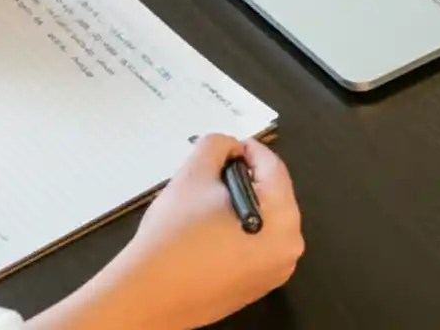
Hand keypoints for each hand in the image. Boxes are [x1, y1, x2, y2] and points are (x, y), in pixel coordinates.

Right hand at [30, 135, 303, 329]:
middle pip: (272, 192)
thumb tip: (229, 145)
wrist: (149, 294)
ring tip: (206, 204)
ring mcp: (276, 269)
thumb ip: (216, 146)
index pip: (272, 166)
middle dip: (243, 178)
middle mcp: (289, 246)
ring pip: (264, 218)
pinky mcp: (259, 284)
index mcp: (282, 217)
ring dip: (240, 204)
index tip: (226, 147)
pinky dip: (239, 230)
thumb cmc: (173, 235)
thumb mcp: (193, 174)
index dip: (246, 149)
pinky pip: (257, 243)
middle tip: (211, 176)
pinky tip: (208, 231)